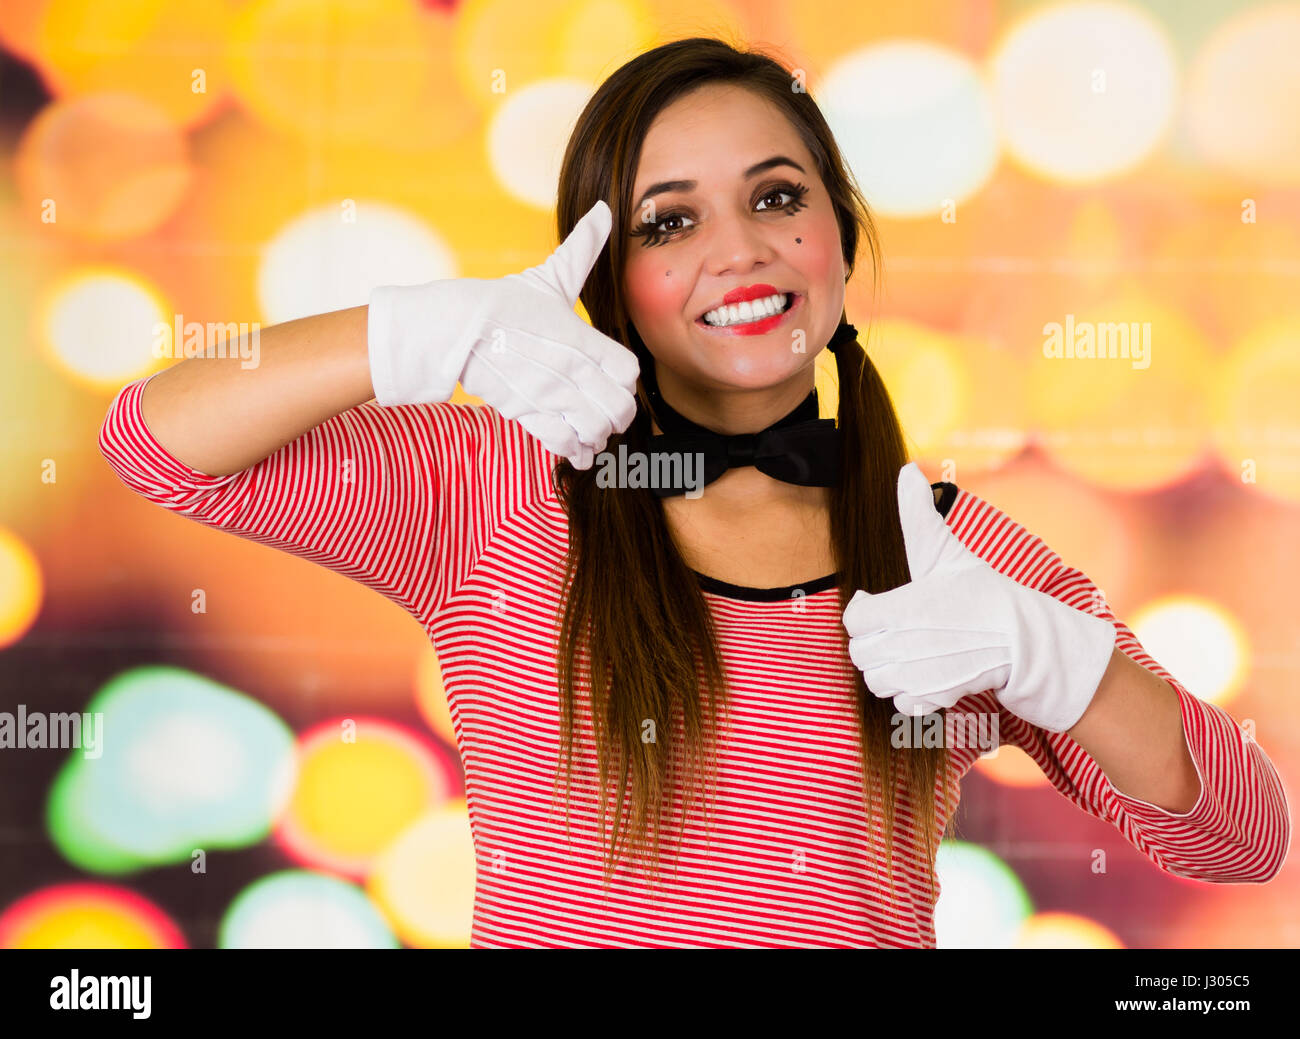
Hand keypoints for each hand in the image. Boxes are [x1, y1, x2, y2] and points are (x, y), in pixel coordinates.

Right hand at [367, 200, 639, 468]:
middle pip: (619, 407)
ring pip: (595, 430)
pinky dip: (576, 450)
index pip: (627, 370)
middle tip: (609, 411)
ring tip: (592, 429)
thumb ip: (582, 249)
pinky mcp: (526, 414)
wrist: (454, 329)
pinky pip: (564, 444)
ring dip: (598, 434)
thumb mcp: (548, 276)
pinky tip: (576, 445)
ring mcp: (549, 395)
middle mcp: (570, 370)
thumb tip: (604, 211)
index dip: (626, 378)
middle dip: (619, 413)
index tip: (615, 378)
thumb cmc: (502, 302)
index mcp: (580, 337)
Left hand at [841, 462, 1116, 731]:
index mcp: (902, 607)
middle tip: (898, 629)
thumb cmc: (985, 594)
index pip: (853, 619)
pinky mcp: (933, 699)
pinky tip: (924, 672)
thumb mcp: (948, 552)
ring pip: (875, 679)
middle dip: (874, 640)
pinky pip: (899, 703)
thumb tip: (906, 470)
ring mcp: (917, 675)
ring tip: (909, 650)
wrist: (1027, 641)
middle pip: (859, 651)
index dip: (865, 611)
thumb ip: (918, 515)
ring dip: (887, 667)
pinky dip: (907, 693)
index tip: (881, 604)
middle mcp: (903, 645)